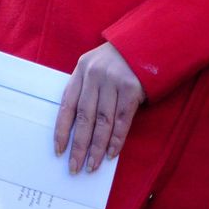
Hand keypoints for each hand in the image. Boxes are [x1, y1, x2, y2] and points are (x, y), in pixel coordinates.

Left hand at [54, 42, 143, 174]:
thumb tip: (78, 128)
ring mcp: (114, 81)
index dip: (62, 130)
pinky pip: (122, 119)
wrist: (148, 42)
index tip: (59, 151)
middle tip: (75, 167)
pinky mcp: (132, 88)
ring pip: (103, 121)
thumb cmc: (120, 60)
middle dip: (79, 146)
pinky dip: (116, 139)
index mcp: (81, 70)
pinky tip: (111, 153)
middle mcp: (95, 75)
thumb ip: (86, 89)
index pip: (67, 105)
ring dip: (97, 147)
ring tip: (92, 166)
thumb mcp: (96, 67)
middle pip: (84, 117)